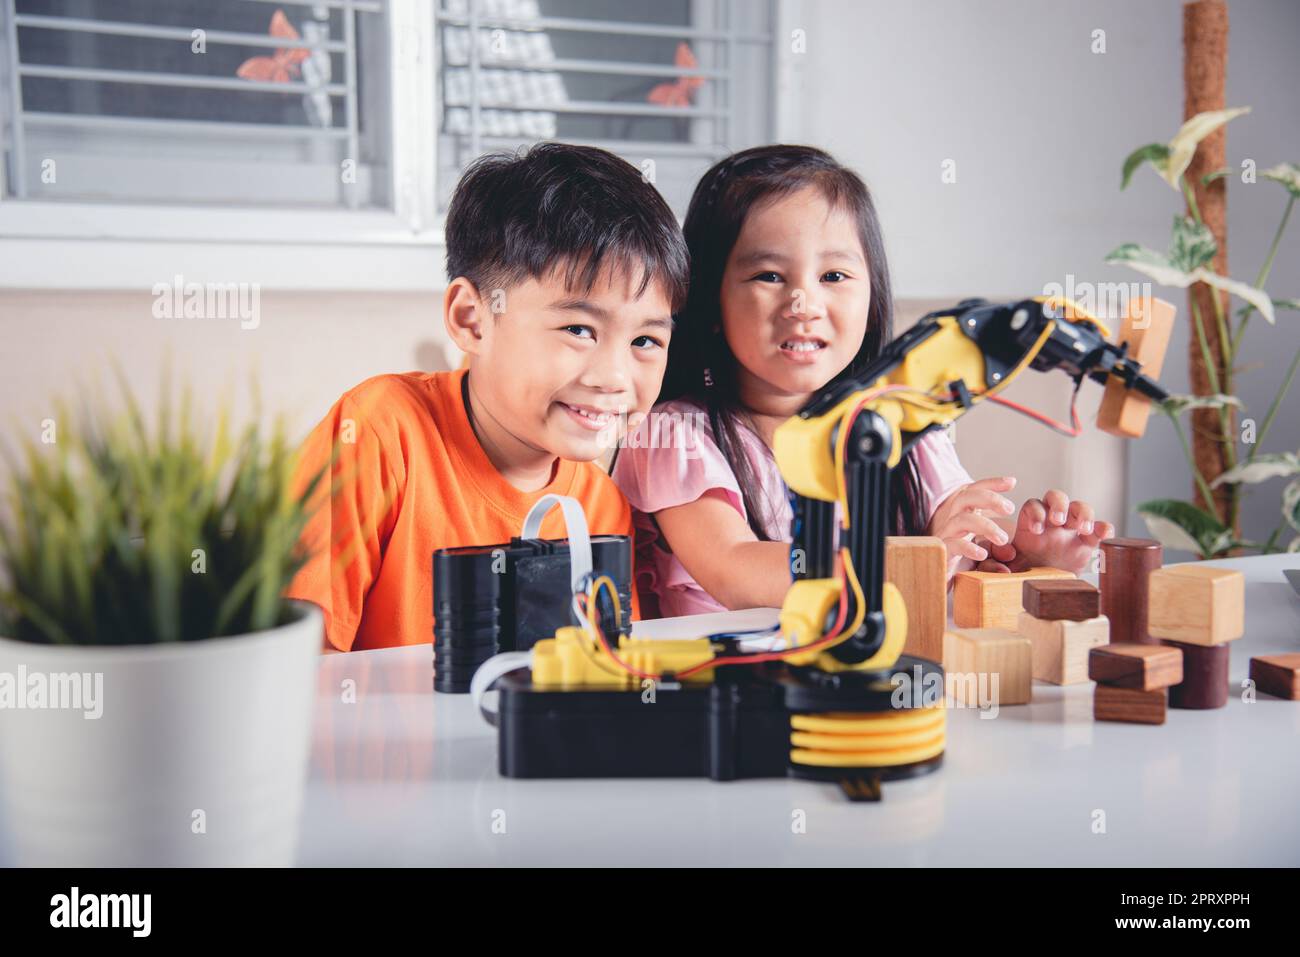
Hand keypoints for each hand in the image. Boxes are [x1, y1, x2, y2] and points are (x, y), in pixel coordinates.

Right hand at [926, 476, 1017, 565]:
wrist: (936, 584)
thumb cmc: (961, 565)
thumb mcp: (982, 550)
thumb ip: (996, 547)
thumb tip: (1011, 550)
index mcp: (963, 515)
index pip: (974, 491)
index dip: (991, 484)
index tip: (1012, 481)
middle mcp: (952, 522)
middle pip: (964, 497)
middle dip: (989, 498)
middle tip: (1010, 508)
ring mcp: (945, 536)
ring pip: (961, 520)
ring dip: (985, 525)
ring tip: (1003, 538)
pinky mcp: (941, 553)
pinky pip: (953, 545)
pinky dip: (968, 547)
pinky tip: (983, 553)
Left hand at [976, 488, 1113, 573]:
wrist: (1044, 587)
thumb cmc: (1023, 572)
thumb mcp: (1007, 566)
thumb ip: (997, 561)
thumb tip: (1001, 558)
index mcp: (1030, 523)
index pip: (1032, 505)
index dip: (1035, 513)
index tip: (1036, 530)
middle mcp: (1051, 521)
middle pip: (1056, 497)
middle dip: (1058, 504)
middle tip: (1059, 520)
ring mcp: (1071, 529)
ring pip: (1080, 507)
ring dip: (1083, 513)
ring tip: (1082, 528)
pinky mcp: (1089, 542)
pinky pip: (1100, 528)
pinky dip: (1104, 527)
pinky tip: (1104, 534)